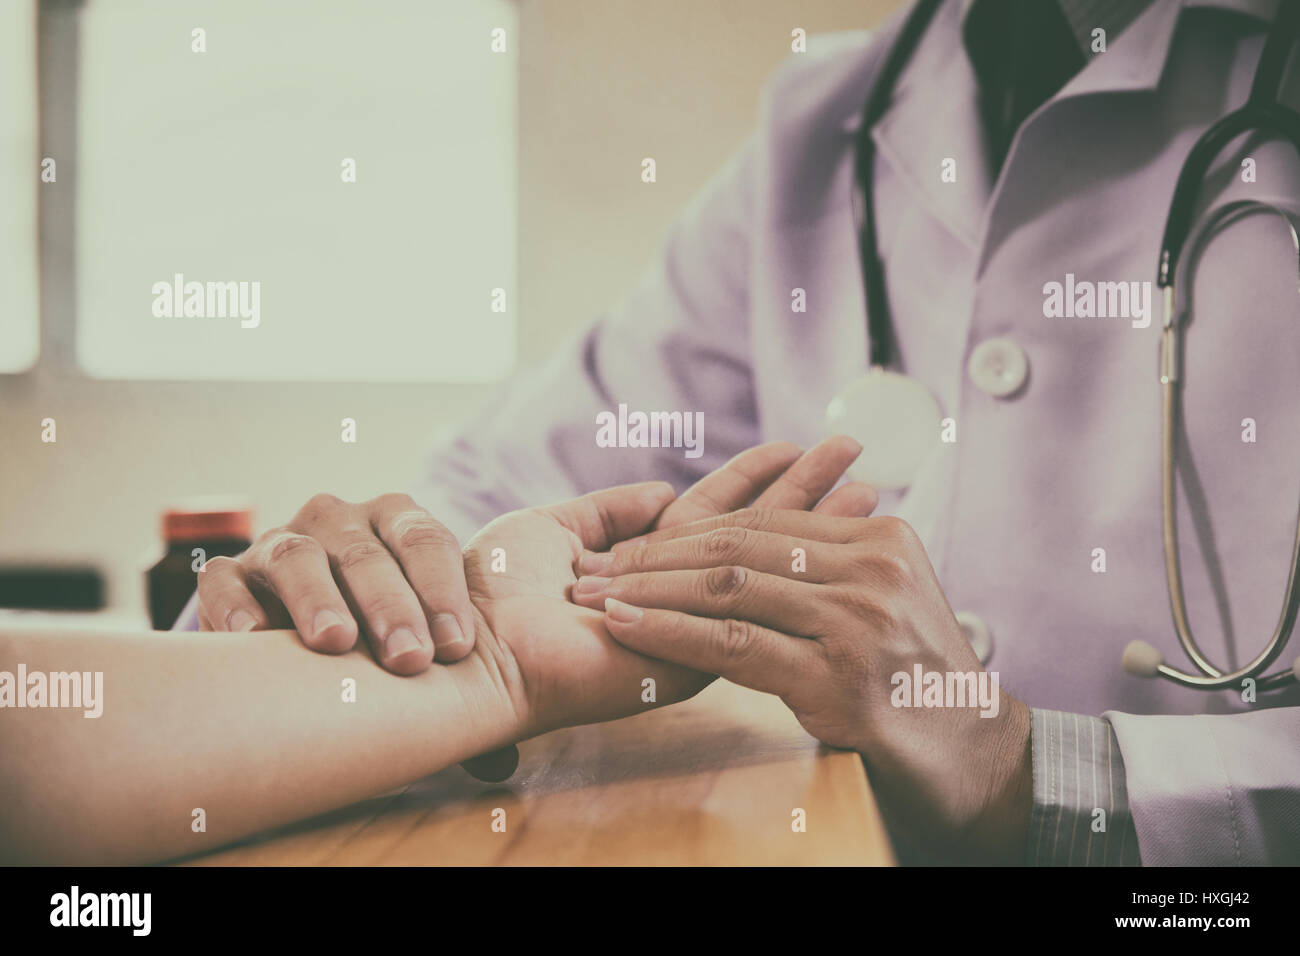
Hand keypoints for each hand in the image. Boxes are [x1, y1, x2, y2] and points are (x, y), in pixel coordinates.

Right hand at [195, 493, 475, 673]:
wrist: (296, 628)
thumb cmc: (381, 639)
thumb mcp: (421, 641)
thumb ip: (460, 689)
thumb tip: (497, 766)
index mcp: (396, 522)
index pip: (425, 540)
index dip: (443, 590)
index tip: (456, 648)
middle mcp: (338, 522)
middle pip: (366, 551)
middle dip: (391, 604)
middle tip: (409, 659)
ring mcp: (278, 543)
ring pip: (296, 555)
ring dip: (318, 597)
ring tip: (336, 642)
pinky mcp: (227, 575)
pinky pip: (224, 582)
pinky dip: (237, 606)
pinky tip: (256, 639)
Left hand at [454, 438, 876, 747]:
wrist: (477, 645)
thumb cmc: (501, 586)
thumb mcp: (555, 528)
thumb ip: (610, 511)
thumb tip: (663, 494)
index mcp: (649, 564)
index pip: (720, 513)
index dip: (760, 477)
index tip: (803, 446)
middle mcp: (676, 594)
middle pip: (755, 532)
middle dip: (805, 489)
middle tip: (854, 451)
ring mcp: (690, 626)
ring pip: (766, 565)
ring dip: (817, 518)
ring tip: (866, 483)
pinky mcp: (693, 658)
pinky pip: (751, 601)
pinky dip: (793, 561)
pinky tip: (837, 532)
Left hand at [569, 509, 1032, 863]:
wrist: (974, 756)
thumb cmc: (917, 682)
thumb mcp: (890, 600)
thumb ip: (838, 564)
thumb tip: (763, 539)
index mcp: (880, 539)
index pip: (766, 521)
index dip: (693, 530)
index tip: (638, 542)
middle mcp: (870, 569)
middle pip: (740, 548)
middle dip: (658, 555)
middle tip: (601, 567)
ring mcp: (855, 622)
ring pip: (729, 590)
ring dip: (650, 591)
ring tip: (598, 594)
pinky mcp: (835, 678)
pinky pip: (732, 645)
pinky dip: (670, 633)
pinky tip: (627, 629)